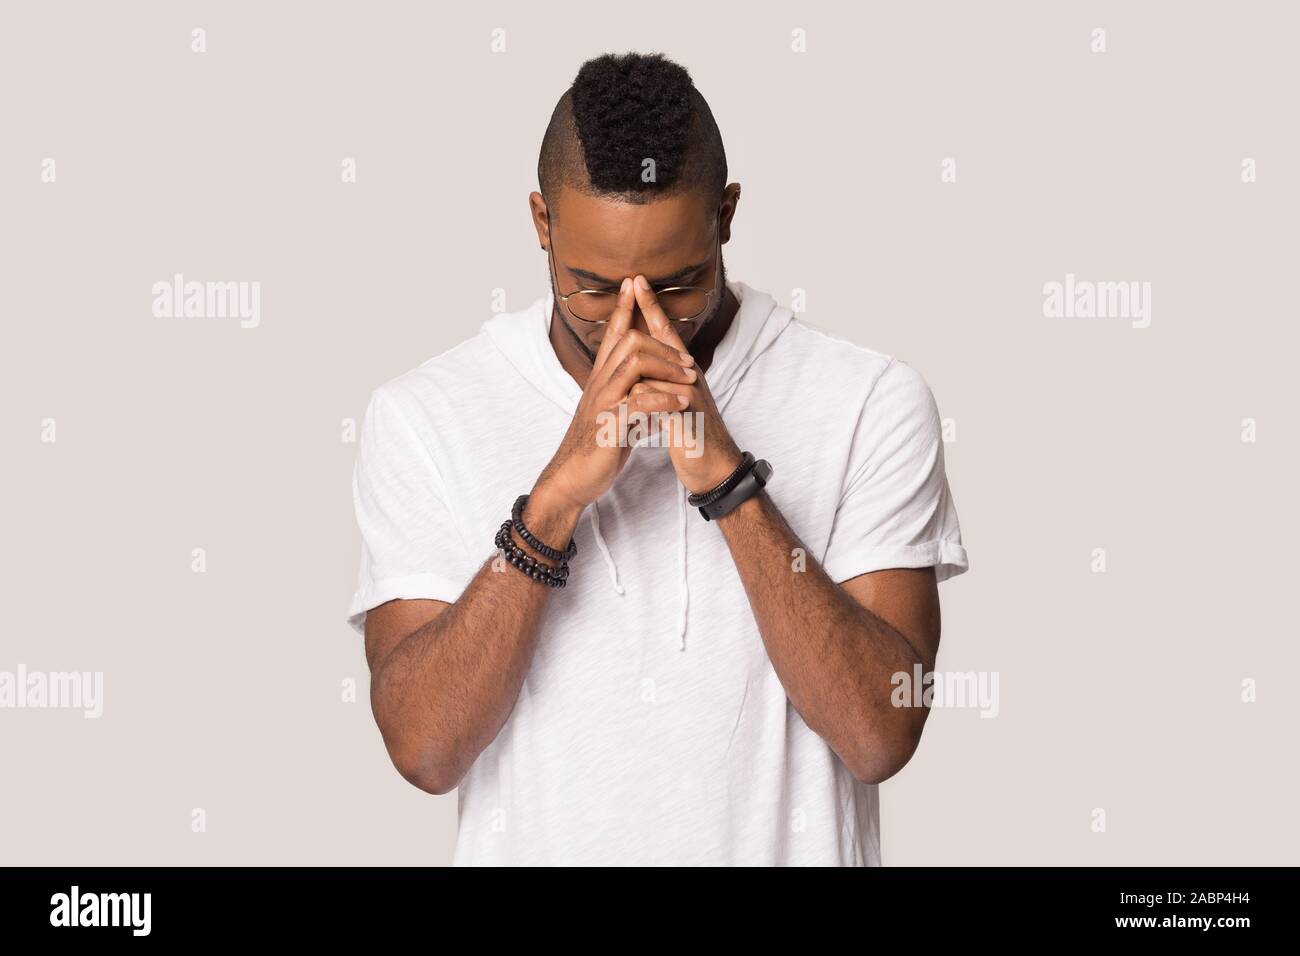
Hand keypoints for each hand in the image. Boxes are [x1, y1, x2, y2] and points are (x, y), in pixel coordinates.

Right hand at [534, 277, 698, 512]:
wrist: (573, 479)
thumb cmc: (595, 447)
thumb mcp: (614, 413)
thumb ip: (630, 394)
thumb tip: (652, 386)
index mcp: (601, 379)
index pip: (613, 335)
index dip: (623, 308)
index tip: (634, 283)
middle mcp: (600, 384)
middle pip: (631, 342)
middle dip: (664, 344)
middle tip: (690, 360)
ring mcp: (603, 402)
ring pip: (634, 364)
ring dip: (668, 368)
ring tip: (691, 380)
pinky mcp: (609, 425)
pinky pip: (638, 402)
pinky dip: (663, 400)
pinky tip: (681, 404)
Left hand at [628, 274, 745, 494]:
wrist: (715, 468)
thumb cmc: (693, 436)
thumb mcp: (676, 404)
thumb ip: (663, 383)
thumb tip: (645, 367)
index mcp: (683, 374)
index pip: (666, 334)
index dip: (652, 308)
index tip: (637, 281)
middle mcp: (689, 377)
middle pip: (665, 339)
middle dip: (650, 311)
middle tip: (635, 281)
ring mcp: (689, 395)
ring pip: (656, 367)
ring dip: (639, 362)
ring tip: (625, 342)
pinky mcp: (686, 418)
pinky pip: (659, 399)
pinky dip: (644, 396)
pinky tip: (633, 398)